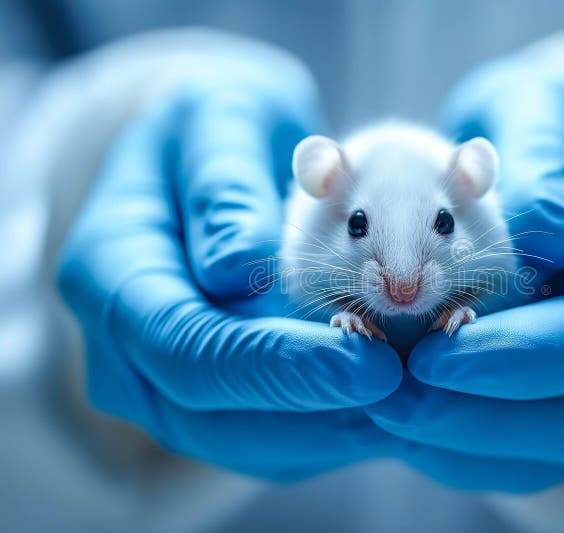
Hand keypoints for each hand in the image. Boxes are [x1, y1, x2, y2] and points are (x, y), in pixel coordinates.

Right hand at [57, 62, 405, 480]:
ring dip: (334, 431)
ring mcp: (163, 383)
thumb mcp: (217, 118)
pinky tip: (392, 403)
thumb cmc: (214, 129)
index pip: (186, 348)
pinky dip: (333, 426)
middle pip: (211, 417)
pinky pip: (268, 436)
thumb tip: (238, 266)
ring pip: (244, 443)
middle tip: (411, 393)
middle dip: (318, 412)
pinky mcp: (208, 399)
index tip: (372, 363)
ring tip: (415, 403)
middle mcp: (123, 345)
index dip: (278, 367)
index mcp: (107, 271)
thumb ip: (221, 183)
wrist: (204, 164)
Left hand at [366, 60, 563, 491]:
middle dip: (491, 415)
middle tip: (396, 401)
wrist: (563, 162)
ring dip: (471, 441)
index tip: (436, 355)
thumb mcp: (542, 106)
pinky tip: (408, 424)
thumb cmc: (547, 127)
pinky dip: (468, 448)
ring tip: (389, 414)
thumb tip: (550, 236)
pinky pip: (536, 450)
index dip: (532, 355)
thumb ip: (545, 156)